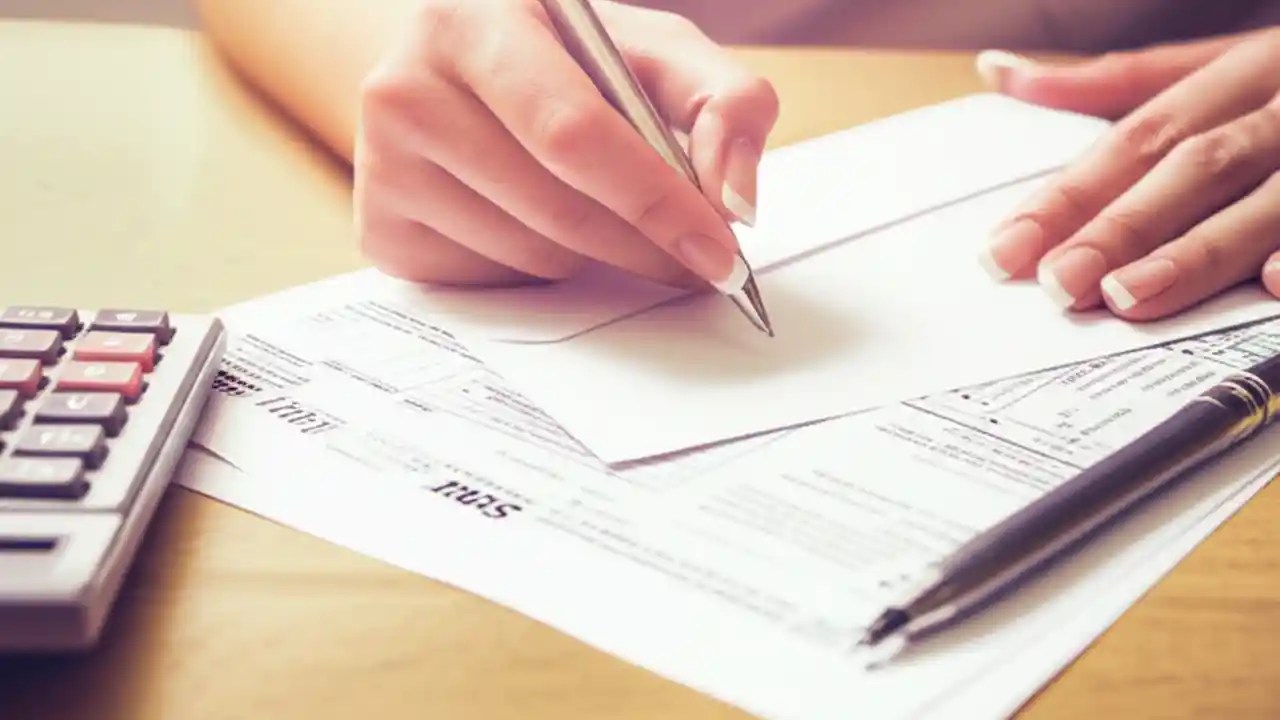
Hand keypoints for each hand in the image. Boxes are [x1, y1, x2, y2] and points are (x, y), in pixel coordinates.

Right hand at [354, 0, 777, 288]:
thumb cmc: (561, 59)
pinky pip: (496, 285)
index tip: (718, 250)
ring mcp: (380, 166)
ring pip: (532, 257)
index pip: (573, 133)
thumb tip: (735, 201)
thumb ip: (726, 103)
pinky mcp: (379, 230)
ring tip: (598, 210)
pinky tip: (538, 222)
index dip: (656, 201)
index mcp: (471, 20)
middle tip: (693, 257)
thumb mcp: (653, 52)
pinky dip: (540, 270)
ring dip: (593, 256)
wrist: (451, 69)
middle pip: (557, 210)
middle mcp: (404, 88)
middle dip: (645, 246)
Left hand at [975, 29, 1279, 319]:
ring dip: (1199, 250)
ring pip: (1267, 198)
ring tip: (1131, 295)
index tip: (1004, 250)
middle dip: (1120, 225)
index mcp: (1242, 71)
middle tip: (1058, 282)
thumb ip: (1119, 81)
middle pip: (1192, 165)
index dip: (1069, 195)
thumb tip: (1002, 71)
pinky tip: (1272, 286)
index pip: (1137, 137)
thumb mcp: (1223, 61)